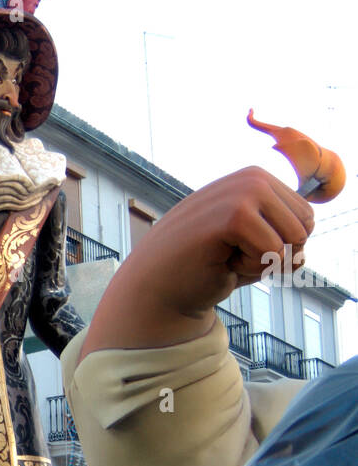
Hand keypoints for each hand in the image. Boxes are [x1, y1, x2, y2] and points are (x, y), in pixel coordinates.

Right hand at [81, 167, 313, 356]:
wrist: (158, 287)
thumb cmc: (204, 269)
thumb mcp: (250, 244)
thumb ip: (283, 237)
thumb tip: (303, 253)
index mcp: (257, 177)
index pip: (306, 218)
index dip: (280, 247)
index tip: (242, 248)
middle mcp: (252, 177)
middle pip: (305, 228)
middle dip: (275, 255)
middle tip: (234, 255)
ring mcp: (242, 193)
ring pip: (293, 240)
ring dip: (262, 263)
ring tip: (227, 257)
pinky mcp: (234, 215)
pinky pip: (274, 253)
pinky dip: (250, 269)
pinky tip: (220, 262)